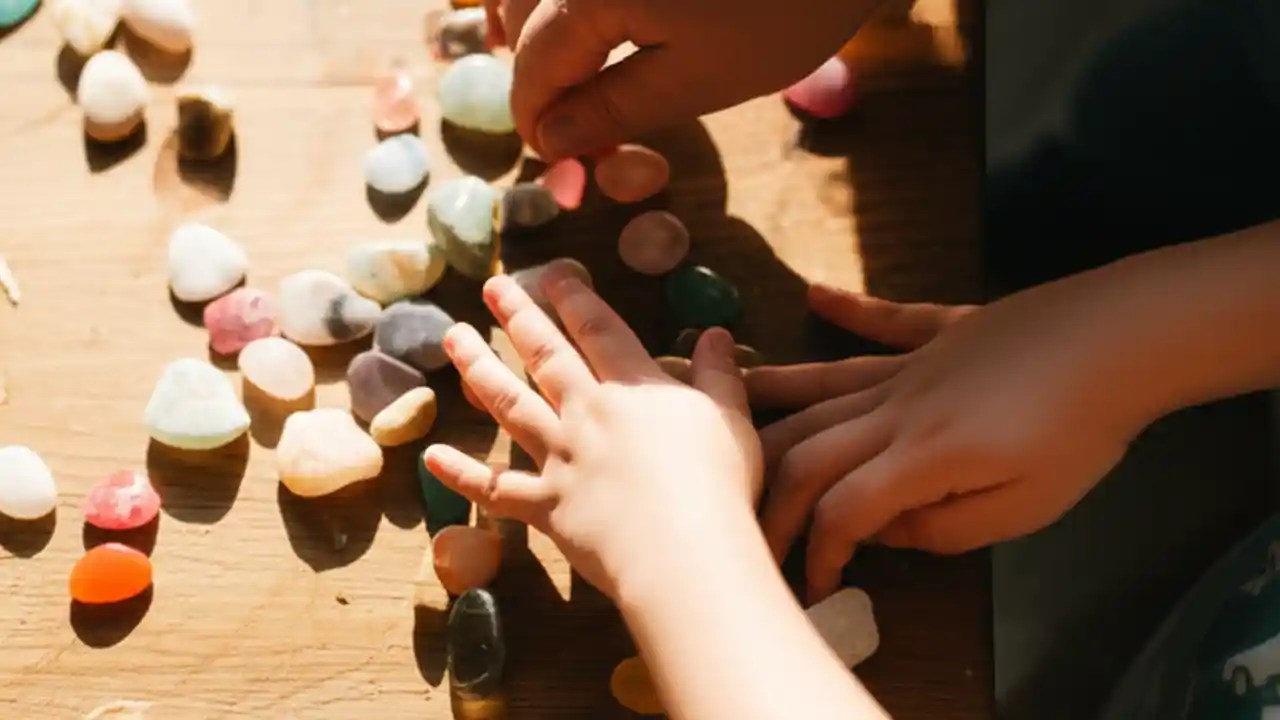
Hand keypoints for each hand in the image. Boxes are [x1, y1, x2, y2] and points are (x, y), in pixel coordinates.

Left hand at [424, 269, 761, 598]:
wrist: (683, 550)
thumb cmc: (718, 484)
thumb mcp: (731, 418)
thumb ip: (720, 375)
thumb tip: (716, 333)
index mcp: (633, 388)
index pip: (598, 329)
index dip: (574, 298)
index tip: (552, 275)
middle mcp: (587, 413)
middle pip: (544, 355)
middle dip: (517, 315)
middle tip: (490, 287)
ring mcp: (560, 459)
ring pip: (510, 405)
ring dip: (478, 369)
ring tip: (453, 339)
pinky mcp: (547, 506)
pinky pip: (495, 489)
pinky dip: (461, 473)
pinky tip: (431, 456)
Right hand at [485, 0, 883, 158]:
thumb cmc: (787, 8)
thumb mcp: (700, 78)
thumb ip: (613, 109)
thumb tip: (550, 143)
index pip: (534, 68)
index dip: (538, 124)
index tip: (565, 165)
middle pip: (518, 16)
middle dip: (540, 79)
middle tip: (582, 130)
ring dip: (540, 30)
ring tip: (574, 77)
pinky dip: (561, 0)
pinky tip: (582, 22)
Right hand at [747, 283, 1143, 601]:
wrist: (1123, 339)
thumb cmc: (1081, 430)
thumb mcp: (1023, 508)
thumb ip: (944, 528)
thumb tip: (886, 528)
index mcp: (917, 455)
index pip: (839, 507)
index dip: (816, 548)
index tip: (812, 579)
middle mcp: (895, 405)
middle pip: (808, 445)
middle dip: (765, 486)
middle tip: (738, 509)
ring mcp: (915, 360)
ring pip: (825, 382)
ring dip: (771, 393)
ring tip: (723, 393)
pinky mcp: (945, 328)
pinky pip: (886, 318)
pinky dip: (847, 307)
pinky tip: (811, 296)